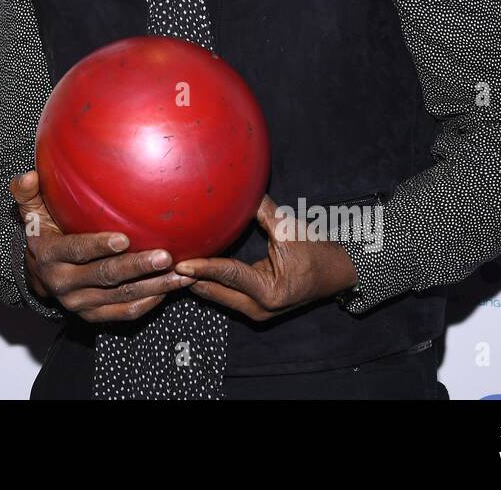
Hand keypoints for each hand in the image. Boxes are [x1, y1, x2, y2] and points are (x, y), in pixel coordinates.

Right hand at [13, 170, 193, 322]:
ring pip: (121, 297)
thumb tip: (28, 174)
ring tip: (182, 274)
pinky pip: (124, 313)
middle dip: (136, 267)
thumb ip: (26, 192)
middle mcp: (63, 284)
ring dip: (154, 287)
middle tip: (165, 256)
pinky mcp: (93, 315)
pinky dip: (148, 303)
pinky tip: (170, 290)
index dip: (99, 246)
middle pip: (104, 276)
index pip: (76, 250)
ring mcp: (80, 303)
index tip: (124, 239)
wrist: (40, 275)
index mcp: (49, 256)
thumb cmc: (44, 233)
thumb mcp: (31, 212)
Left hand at [174, 195, 359, 320]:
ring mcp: (255, 311)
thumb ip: (263, 212)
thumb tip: (239, 188)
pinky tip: (190, 269)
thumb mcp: (290, 229)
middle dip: (190, 278)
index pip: (228, 275)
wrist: (335, 272)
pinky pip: (223, 295)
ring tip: (170, 264)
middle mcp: (259, 308)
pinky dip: (208, 281)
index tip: (180, 262)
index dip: (203, 267)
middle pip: (215, 291)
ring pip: (216, 296)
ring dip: (196, 281)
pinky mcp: (252, 307)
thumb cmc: (316, 251)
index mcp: (269, 292)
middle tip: (164, 262)